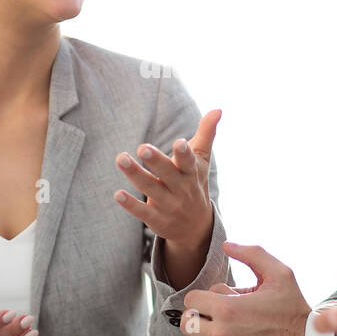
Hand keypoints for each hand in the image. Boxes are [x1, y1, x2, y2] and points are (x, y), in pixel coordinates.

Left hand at [114, 109, 219, 253]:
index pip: (189, 162)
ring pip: (151, 188)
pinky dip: (130, 204)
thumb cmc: (195, 182)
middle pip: (168, 174)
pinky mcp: (156, 219)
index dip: (184, 153)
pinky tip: (118, 194)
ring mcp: (169, 205)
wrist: (197, 227)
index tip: (178, 143)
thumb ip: (206, 133)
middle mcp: (181, 189)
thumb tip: (218, 109)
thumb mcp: (202, 159)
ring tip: (121, 159)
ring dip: (135, 174)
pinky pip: (142, 212)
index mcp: (192, 172)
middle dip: (156, 161)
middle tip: (142, 147)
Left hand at [180, 242, 310, 335]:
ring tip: (225, 330)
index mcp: (227, 309)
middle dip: (200, 315)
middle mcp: (221, 335)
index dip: (203, 296)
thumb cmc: (294, 312)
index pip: (190, 300)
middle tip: (218, 315)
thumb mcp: (280, 274)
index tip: (217, 300)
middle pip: (186, 321)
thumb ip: (251, 254)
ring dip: (203, 334)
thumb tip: (226, 245)